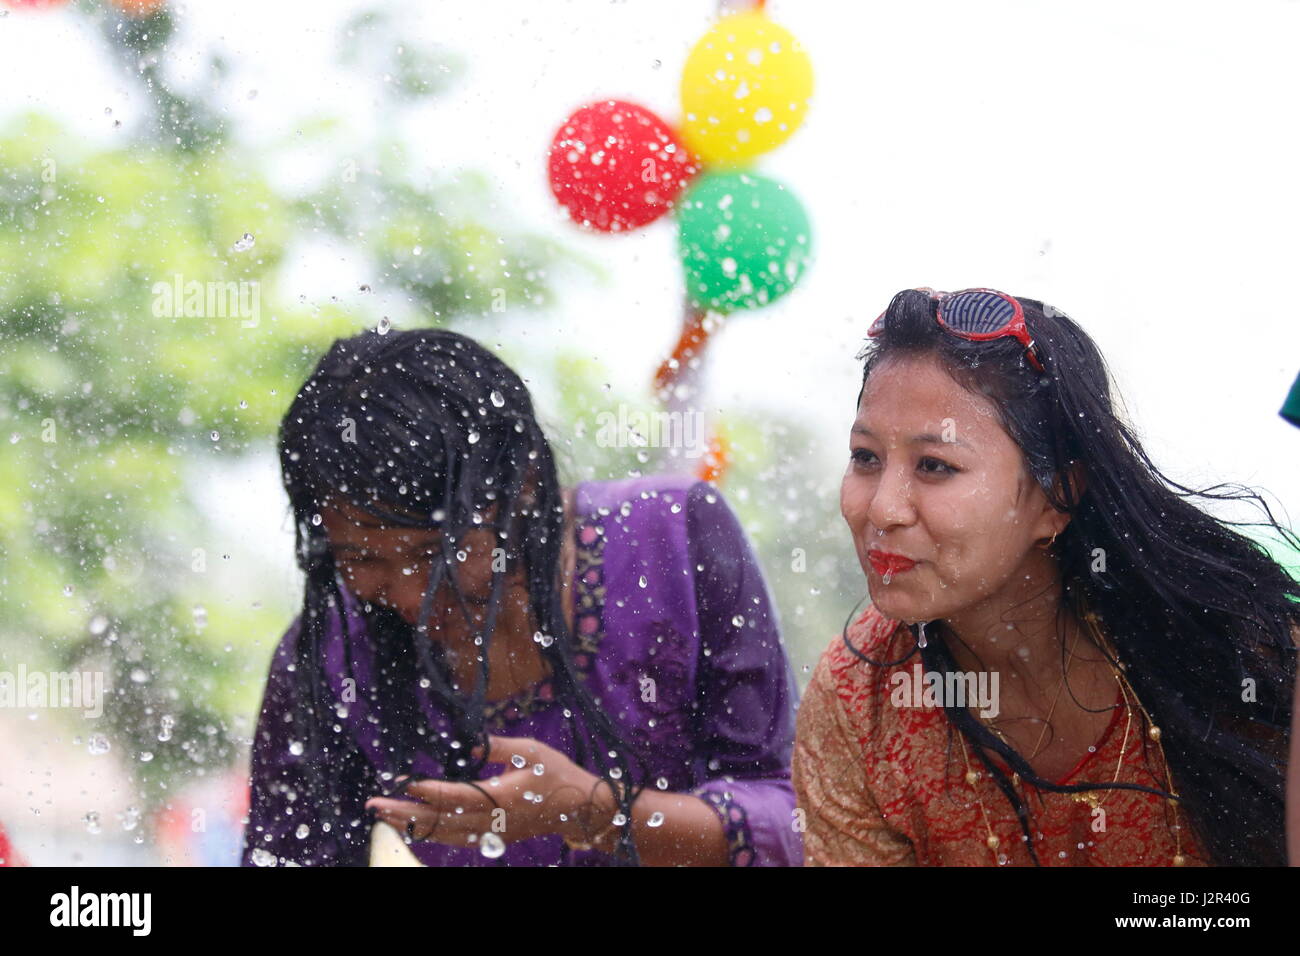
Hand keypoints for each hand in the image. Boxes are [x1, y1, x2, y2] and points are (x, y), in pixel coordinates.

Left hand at [364, 734, 613, 849]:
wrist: (583, 809)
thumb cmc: (559, 774)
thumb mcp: (531, 751)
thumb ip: (497, 747)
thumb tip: (468, 744)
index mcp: (500, 796)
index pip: (452, 795)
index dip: (423, 788)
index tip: (400, 779)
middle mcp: (491, 819)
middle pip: (438, 820)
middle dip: (403, 811)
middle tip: (373, 804)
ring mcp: (493, 833)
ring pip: (443, 833)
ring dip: (412, 824)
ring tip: (386, 815)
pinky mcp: (496, 838)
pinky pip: (457, 839)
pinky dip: (434, 833)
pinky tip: (419, 827)